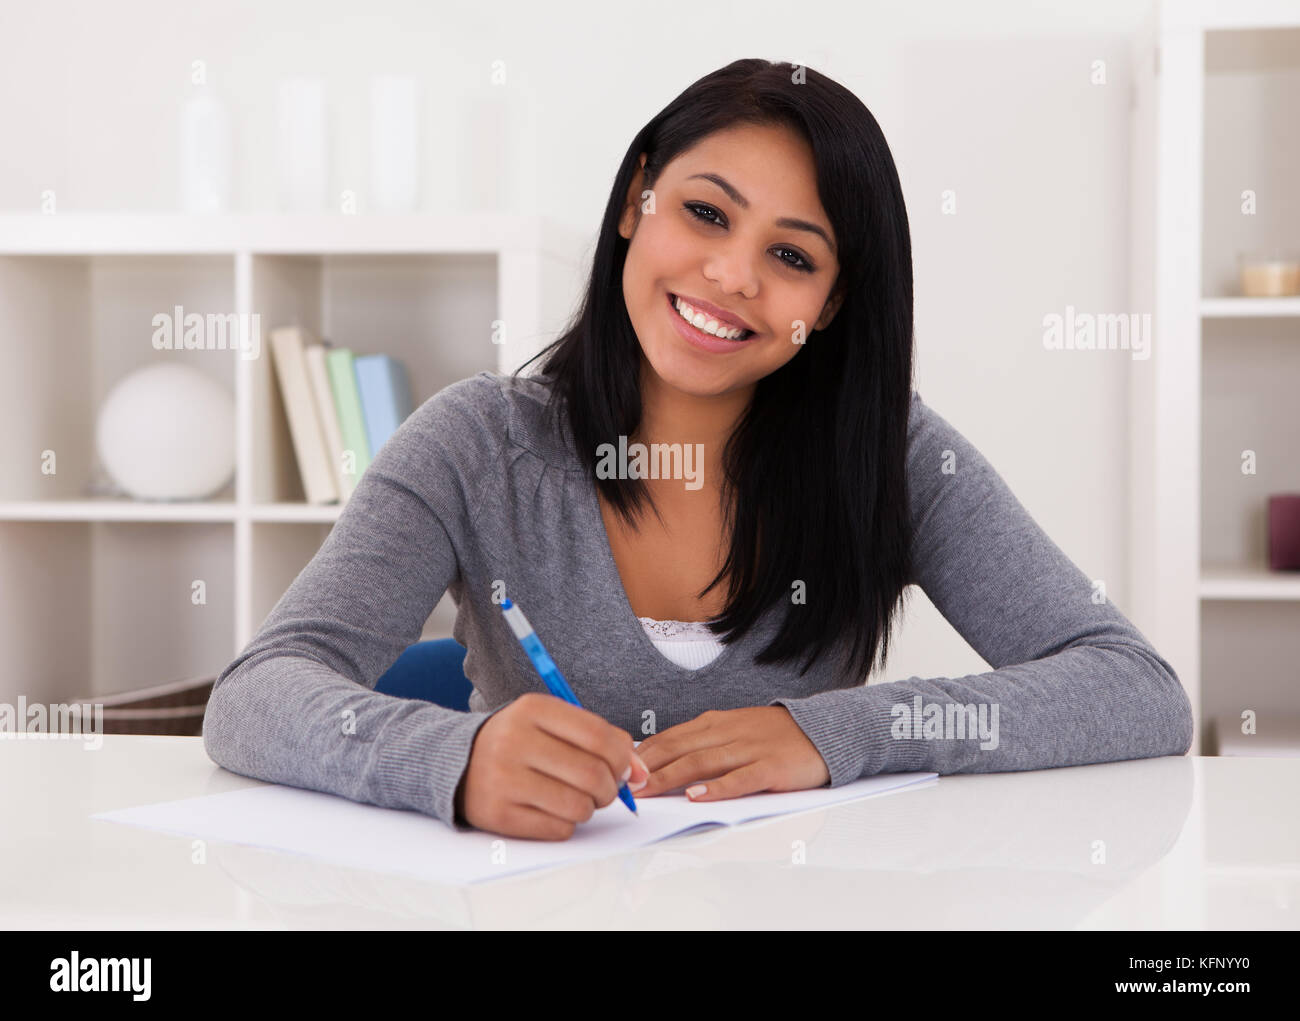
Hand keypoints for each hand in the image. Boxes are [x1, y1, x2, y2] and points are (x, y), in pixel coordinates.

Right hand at [456, 692, 649, 840]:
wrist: (459, 762)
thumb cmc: (520, 742)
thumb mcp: (552, 724)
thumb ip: (599, 738)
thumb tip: (639, 772)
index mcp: (532, 709)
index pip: (599, 736)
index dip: (623, 757)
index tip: (625, 768)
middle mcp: (515, 741)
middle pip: (593, 774)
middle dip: (611, 788)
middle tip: (605, 789)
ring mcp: (503, 779)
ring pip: (579, 806)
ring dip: (589, 808)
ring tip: (578, 798)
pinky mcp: (498, 814)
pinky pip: (558, 829)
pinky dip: (567, 824)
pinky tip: (553, 810)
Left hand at [633, 706, 830, 800]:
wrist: (822, 729)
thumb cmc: (774, 735)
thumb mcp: (734, 728)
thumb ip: (702, 740)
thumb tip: (662, 755)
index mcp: (716, 723)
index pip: (671, 736)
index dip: (644, 753)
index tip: (621, 767)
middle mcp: (728, 733)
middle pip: (680, 748)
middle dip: (648, 767)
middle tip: (623, 783)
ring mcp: (749, 749)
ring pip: (702, 762)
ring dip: (671, 777)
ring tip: (647, 790)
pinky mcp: (770, 768)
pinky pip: (739, 779)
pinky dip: (716, 788)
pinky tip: (696, 796)